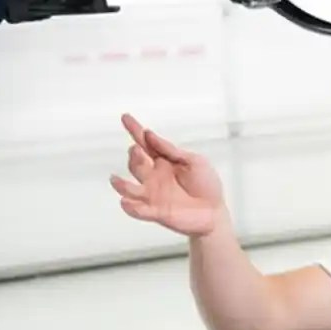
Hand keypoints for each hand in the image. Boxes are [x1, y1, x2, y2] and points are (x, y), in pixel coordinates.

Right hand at [109, 113, 226, 236]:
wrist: (214, 211)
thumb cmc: (206, 184)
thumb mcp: (194, 161)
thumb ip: (172, 150)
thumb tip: (150, 134)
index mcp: (164, 161)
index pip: (146, 143)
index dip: (135, 130)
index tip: (126, 117)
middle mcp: (154, 176)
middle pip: (136, 163)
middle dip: (134, 156)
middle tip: (138, 150)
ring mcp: (152, 194)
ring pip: (130, 188)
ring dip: (121, 184)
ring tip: (116, 179)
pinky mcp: (155, 212)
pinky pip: (138, 210)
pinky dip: (130, 207)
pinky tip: (125, 201)